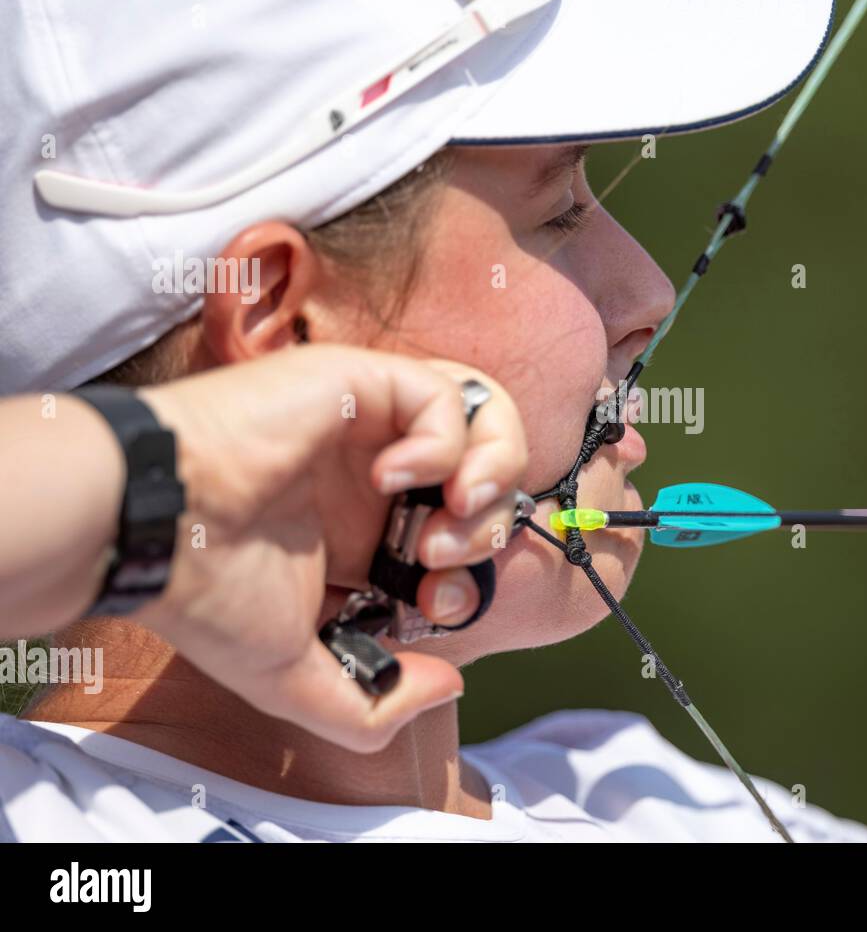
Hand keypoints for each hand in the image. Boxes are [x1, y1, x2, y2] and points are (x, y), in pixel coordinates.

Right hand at [133, 345, 526, 750]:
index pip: (461, 539)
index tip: (437, 605)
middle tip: (437, 558)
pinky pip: (444, 394)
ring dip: (489, 476)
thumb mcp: (293, 674)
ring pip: (484, 422)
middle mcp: (376, 475)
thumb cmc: (208, 595)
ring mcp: (370, 426)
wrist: (155, 529)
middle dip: (489, 530)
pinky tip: (389, 476)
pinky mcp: (359, 383)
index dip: (473, 575)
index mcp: (366, 534)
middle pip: (489, 479)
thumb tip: (450, 686)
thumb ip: (373, 705)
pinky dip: (443, 441)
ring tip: (446, 512)